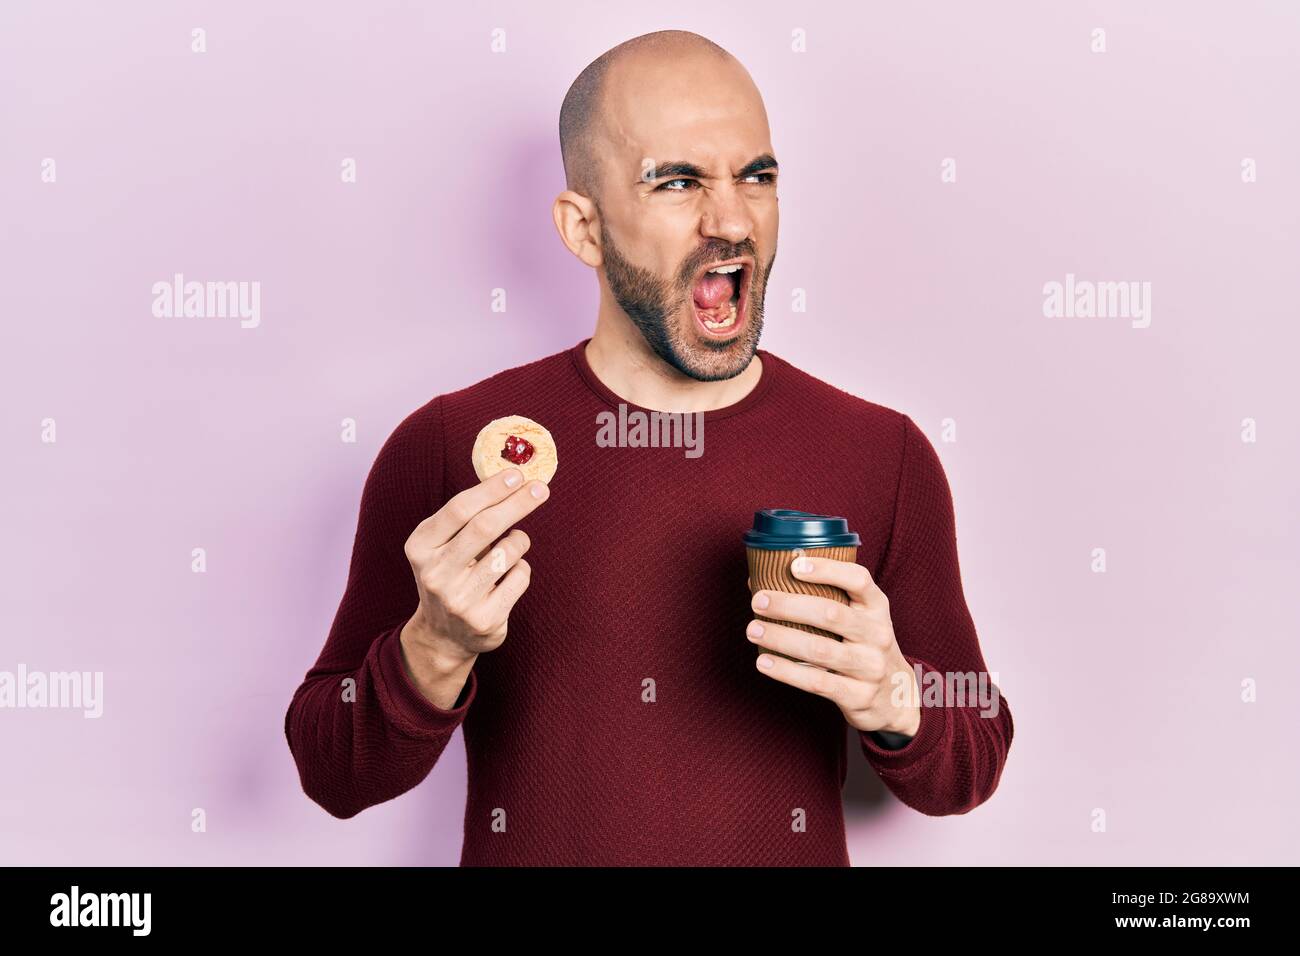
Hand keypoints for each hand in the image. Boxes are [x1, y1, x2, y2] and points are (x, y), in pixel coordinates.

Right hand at [402, 467, 548, 665]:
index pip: (459, 509)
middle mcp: (434, 574)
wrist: (443, 634)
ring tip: (512, 545)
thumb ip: (466, 516)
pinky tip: (507, 577)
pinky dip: (521, 568)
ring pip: (508, 552)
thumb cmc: (451, 573)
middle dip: (517, 503)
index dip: (491, 489)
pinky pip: (520, 577)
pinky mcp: (484, 619)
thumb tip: (510, 479)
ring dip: (519, 540)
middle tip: (540, 489)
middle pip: (485, 526)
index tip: (516, 474)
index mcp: (420, 547)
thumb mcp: (442, 544)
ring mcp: (459, 600)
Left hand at [747, 555, 920, 736]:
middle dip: (790, 605)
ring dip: (781, 638)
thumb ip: (821, 599)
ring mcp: (869, 667)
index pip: (859, 580)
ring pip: (820, 649)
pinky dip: (786, 671)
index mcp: (877, 608)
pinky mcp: (857, 696)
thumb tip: (759, 582)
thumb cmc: (864, 646)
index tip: (794, 565)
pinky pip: (816, 682)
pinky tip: (764, 661)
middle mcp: (877, 634)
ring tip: (753, 629)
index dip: (827, 570)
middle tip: (758, 601)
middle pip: (832, 614)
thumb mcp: (859, 619)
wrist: (897, 697)